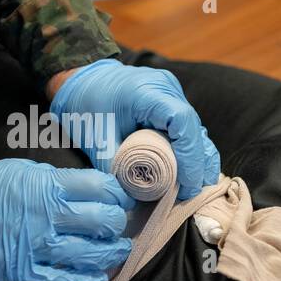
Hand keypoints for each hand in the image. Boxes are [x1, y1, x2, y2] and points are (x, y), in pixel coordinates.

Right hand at [0, 159, 132, 280]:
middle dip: (117, 223)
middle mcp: (48, 217)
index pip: (100, 188)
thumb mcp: (22, 170)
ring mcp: (38, 248)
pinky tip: (96, 278)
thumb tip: (87, 187)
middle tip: (118, 225)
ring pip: (91, 254)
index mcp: (48, 186)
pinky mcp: (25, 273)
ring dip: (111, 253)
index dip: (118, 194)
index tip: (121, 199)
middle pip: (103, 221)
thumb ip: (55, 179)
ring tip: (117, 251)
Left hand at [50, 59, 220, 199]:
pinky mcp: (172, 103)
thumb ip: (115, 169)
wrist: (83, 82)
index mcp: (147, 92)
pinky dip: (189, 152)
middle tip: (190, 194)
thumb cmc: (86, 107)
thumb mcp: (96, 140)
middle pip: (195, 128)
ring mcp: (173, 94)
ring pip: (196, 130)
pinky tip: (187, 175)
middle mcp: (167, 88)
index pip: (182, 121)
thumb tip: (132, 198)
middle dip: (197, 164)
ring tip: (191, 189)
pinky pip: (188, 129)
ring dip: (197, 160)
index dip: (190, 154)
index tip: (187, 183)